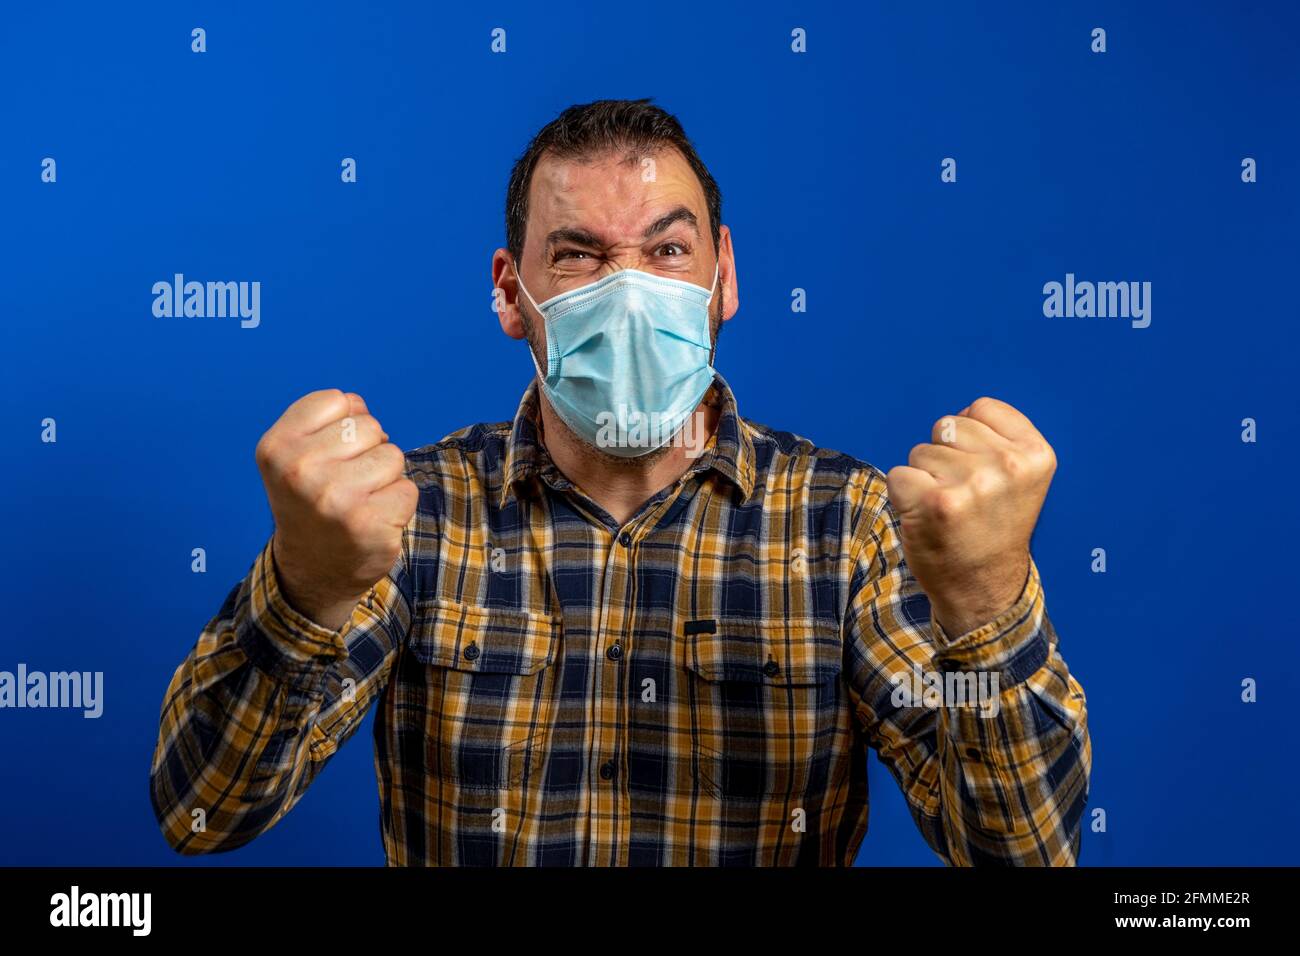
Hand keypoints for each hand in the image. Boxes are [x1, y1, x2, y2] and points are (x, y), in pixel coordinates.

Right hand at [255, 389, 418, 629]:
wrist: (313, 569)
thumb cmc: (312, 500)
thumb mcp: (296, 454)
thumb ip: (326, 420)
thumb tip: (359, 406)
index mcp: (277, 447)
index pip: (338, 399)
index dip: (343, 423)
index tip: (328, 454)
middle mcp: (300, 471)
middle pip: (369, 425)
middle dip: (367, 449)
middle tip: (345, 483)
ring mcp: (335, 498)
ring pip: (392, 454)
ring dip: (384, 476)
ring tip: (359, 499)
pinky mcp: (369, 523)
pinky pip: (407, 488)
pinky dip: (398, 502)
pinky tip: (373, 518)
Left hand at [885, 397, 1055, 636]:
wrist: (984, 588)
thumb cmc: (993, 528)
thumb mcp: (1020, 477)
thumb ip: (998, 439)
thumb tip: (960, 413)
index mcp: (1036, 455)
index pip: (981, 407)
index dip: (971, 438)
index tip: (984, 473)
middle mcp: (1009, 466)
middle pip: (947, 425)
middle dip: (945, 456)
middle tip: (963, 497)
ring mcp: (973, 484)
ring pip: (920, 450)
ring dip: (924, 477)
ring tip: (947, 509)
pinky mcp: (936, 502)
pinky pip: (898, 474)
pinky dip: (903, 495)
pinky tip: (926, 518)